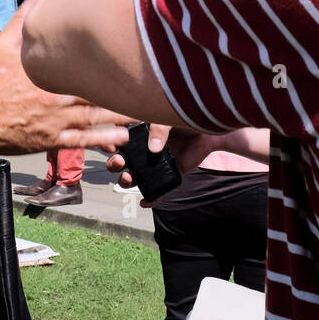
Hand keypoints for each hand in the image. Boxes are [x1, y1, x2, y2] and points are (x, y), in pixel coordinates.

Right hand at [0, 0, 134, 152]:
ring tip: (146, 114)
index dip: (110, 59)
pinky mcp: (50, 140)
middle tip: (153, 87)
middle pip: (96, 92)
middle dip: (124, 91)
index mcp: (48, 72)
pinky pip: (81, 141)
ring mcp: (55, 121)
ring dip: (121, 117)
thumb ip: (24, 19)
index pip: (85, 62)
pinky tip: (122, 139)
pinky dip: (102, 140)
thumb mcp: (3, 44)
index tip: (132, 51)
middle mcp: (56, 97)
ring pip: (95, 118)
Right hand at [107, 126, 270, 205]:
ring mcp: (156, 164)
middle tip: (119, 162)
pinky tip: (145, 202)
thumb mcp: (168, 117)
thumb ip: (159, 128)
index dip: (109, 145)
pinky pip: (158, 190)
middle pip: (121, 161)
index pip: (117, 140)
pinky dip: (151, 198)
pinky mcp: (170, 174)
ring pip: (134, 176)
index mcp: (139, 133)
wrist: (209, 129)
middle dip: (114, 164)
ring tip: (129, 178)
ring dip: (126, 180)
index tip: (109, 146)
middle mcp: (144, 150)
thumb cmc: (185, 117)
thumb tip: (153, 149)